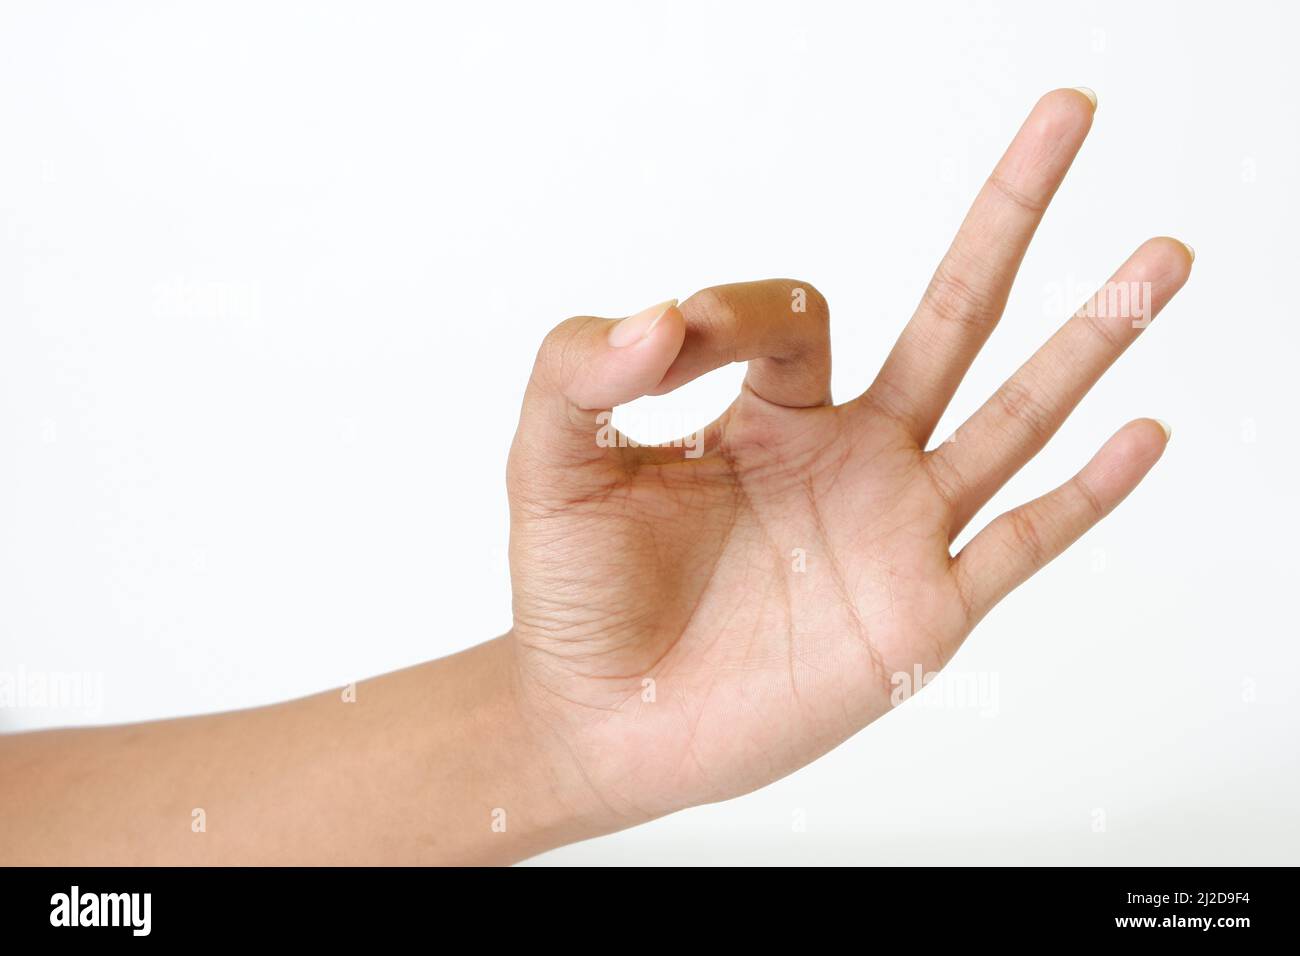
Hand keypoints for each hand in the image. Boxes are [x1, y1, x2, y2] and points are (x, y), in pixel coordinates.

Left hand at [503, 88, 1191, 833]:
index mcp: (770, 413)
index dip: (736, 308)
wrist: (599, 721)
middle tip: (1070, 113)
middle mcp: (850, 455)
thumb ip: (580, 370)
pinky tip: (1142, 432)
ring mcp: (894, 529)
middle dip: (1011, 214)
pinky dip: (1085, 496)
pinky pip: (1020, 543)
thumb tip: (660, 313)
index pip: (800, 310)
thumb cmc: (576, 593)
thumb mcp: (550, 461)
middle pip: (956, 316)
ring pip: (1013, 416)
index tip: (668, 345)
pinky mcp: (918, 614)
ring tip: (1159, 258)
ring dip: (1089, 337)